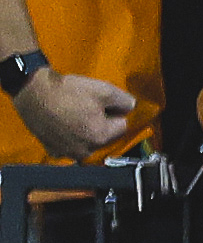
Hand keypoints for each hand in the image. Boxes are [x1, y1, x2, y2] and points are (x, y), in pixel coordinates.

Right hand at [13, 70, 133, 158]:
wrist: (33, 93)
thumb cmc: (68, 91)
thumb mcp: (104, 90)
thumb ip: (125, 101)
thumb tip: (130, 108)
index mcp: (100, 137)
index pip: (122, 125)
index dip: (114, 111)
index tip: (101, 103)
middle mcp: (85, 150)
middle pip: (105, 135)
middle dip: (101, 122)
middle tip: (86, 106)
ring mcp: (66, 152)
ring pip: (88, 140)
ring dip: (85, 130)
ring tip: (73, 112)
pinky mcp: (52, 149)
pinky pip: (70, 144)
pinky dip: (69, 136)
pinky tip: (63, 123)